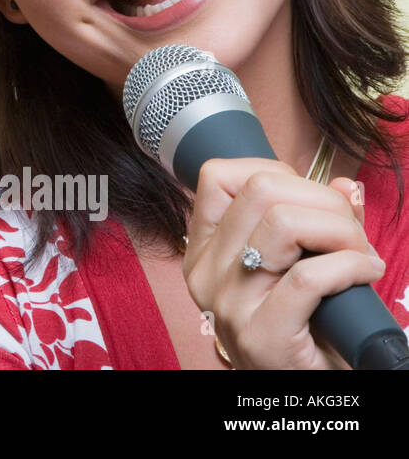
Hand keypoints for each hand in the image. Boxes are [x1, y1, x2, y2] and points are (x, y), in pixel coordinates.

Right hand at [183, 157, 384, 368]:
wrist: (303, 397)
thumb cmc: (302, 333)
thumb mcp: (295, 270)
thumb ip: (319, 222)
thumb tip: (346, 186)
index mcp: (204, 253)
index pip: (218, 177)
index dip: (275, 174)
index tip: (307, 202)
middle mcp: (207, 274)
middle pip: (262, 190)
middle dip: (322, 200)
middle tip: (348, 233)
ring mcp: (230, 305)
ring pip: (283, 222)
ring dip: (340, 230)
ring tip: (358, 254)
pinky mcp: (263, 335)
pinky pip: (309, 276)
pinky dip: (351, 265)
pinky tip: (365, 273)